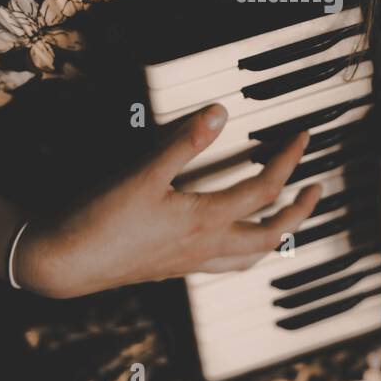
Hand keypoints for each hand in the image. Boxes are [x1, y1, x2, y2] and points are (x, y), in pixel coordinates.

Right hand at [13, 104, 321, 298]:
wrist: (65, 263)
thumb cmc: (101, 221)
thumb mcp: (144, 173)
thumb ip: (184, 142)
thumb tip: (218, 113)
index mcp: (206, 220)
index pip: (264, 190)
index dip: (289, 161)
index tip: (302, 139)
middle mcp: (206, 245)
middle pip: (272, 233)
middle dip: (300, 211)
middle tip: (315, 189)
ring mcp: (192, 261)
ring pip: (251, 256)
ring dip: (278, 236)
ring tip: (289, 220)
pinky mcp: (174, 268)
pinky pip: (225, 265)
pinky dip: (243, 252)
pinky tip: (234, 241)